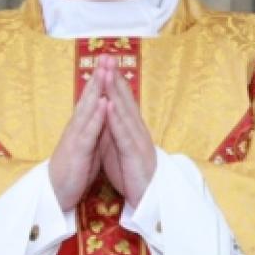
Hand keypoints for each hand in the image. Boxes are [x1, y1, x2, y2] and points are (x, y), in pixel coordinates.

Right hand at [48, 63, 107, 209]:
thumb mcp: (88, 144)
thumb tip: (104, 109)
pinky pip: (89, 132)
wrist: (55, 194)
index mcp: (82, 125)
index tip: (109, 61)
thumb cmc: (73, 169)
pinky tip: (104, 103)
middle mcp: (77, 126)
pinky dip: (97, 116)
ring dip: (97, 89)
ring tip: (105, 70)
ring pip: (87, 109)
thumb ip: (95, 127)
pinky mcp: (77, 151)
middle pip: (88, 97)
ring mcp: (76, 137)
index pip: (92, 98)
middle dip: (98, 76)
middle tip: (106, 55)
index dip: (100, 80)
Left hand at [98, 56, 157, 207]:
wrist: (149, 198)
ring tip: (107, 72)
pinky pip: (122, 133)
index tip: (105, 62)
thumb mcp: (118, 148)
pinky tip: (109, 104)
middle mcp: (136, 129)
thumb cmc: (132, 173)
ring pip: (124, 111)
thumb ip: (112, 130)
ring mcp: (136, 139)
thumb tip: (105, 112)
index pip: (122, 100)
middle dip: (115, 77)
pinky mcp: (134, 153)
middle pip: (124, 99)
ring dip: (115, 91)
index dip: (114, 81)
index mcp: (130, 128)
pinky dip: (115, 117)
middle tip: (107, 56)